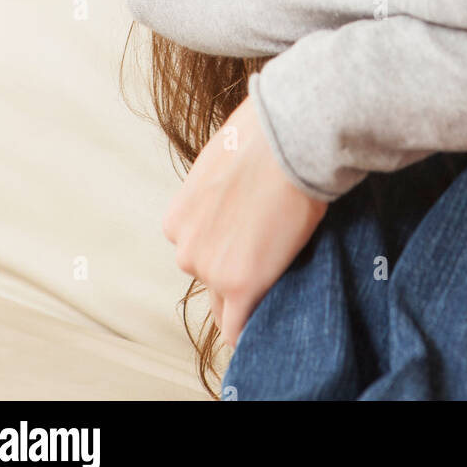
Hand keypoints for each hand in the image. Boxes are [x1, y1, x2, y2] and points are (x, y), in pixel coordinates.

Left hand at [162, 94, 327, 347]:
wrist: (289, 136)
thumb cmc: (265, 136)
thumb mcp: (224, 164)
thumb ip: (221, 194)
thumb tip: (240, 195)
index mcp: (177, 220)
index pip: (199, 254)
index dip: (228, 252)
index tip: (252, 246)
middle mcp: (186, 249)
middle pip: (210, 281)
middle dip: (236, 276)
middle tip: (273, 261)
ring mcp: (211, 270)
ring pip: (228, 306)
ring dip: (250, 298)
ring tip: (281, 285)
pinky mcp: (242, 284)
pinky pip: (240, 327)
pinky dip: (253, 330)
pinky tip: (270, 329)